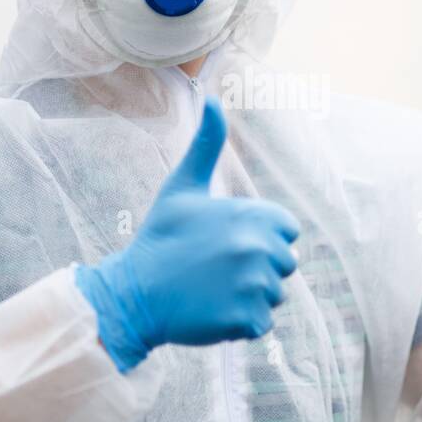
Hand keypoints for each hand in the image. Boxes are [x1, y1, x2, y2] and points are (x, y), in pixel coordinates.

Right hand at [77, 96, 299, 371]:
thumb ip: (206, 145)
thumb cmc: (160, 238)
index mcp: (251, 215)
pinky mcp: (246, 320)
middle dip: (258, 267)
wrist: (133, 294)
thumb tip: (213, 98)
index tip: (229, 243)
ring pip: (275, 295)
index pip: (288, 230)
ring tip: (213, 289)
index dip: (263, 236)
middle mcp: (258, 249)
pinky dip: (241, 323)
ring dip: (250, 296)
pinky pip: (261, 323)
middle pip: (285, 264)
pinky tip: (212, 310)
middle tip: (216, 269)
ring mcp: (254, 286)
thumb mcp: (182, 186)